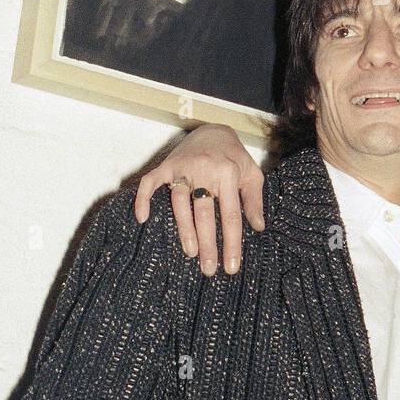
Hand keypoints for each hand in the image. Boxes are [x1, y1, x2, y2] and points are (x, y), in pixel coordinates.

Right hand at [134, 125, 264, 274]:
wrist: (213, 129)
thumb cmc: (234, 156)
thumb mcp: (252, 174)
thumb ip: (254, 200)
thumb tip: (257, 228)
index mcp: (228, 173)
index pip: (230, 215)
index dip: (231, 242)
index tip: (231, 266)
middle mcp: (204, 170)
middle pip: (204, 213)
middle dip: (207, 244)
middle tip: (208, 270)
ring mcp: (182, 167)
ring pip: (179, 202)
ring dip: (184, 229)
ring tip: (190, 253)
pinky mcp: (166, 165)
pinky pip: (150, 182)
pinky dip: (143, 198)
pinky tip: (142, 218)